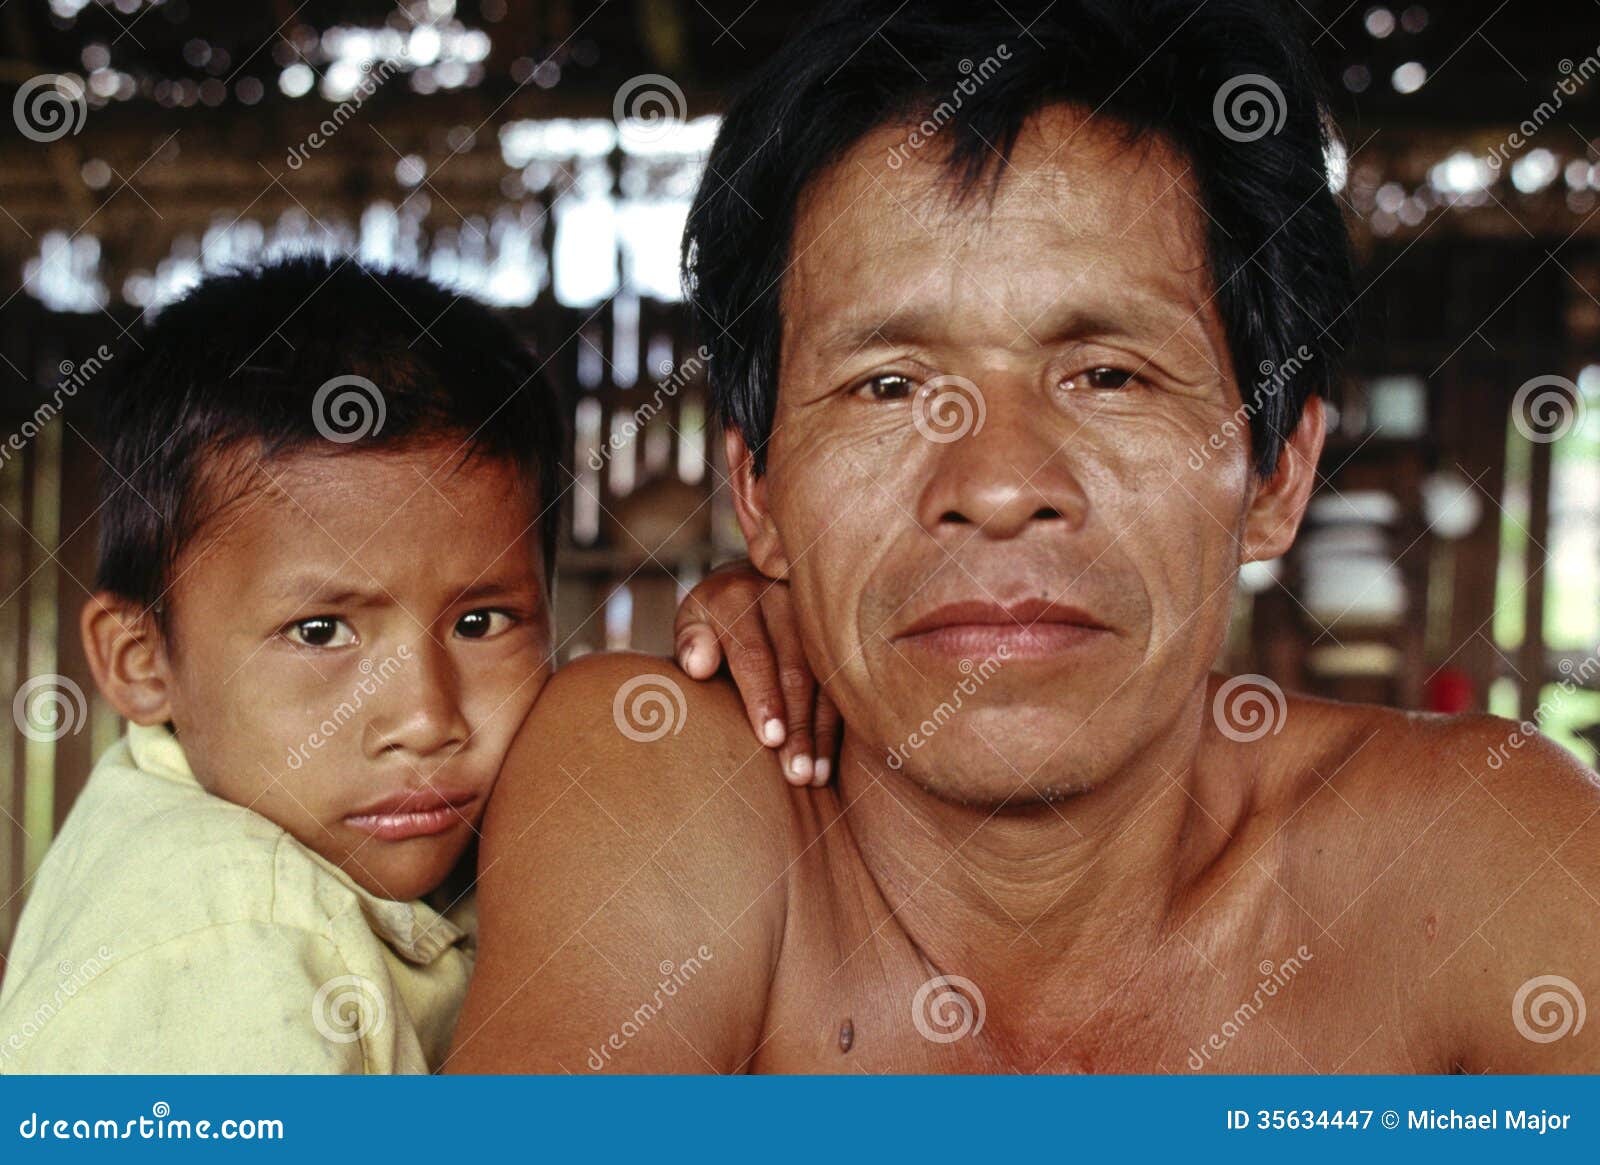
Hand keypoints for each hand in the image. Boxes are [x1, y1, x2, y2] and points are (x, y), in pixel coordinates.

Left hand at [675, 561, 840, 786]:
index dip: (764, 698)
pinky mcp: (836, 632)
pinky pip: (842, 682)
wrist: (750, 585)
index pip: (754, 654)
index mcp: (737, 596)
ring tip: (816, 776)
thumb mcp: (691, 622)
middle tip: (797, 773)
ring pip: (824, 679)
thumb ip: (690, 642)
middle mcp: (781, 599)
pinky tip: (833, 760)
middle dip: (798, 725)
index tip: (771, 740)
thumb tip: (698, 666)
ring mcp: (814, 615)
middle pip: (796, 670)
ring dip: (821, 731)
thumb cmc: (712, 620)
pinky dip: (837, 724)